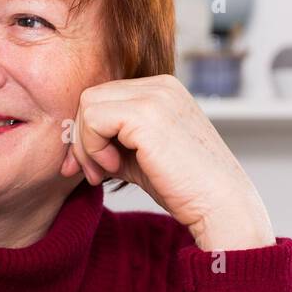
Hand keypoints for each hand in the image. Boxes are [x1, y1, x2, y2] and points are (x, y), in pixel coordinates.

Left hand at [61, 75, 274, 251]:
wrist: (220, 205)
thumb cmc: (183, 188)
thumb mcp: (140, 158)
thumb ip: (111, 144)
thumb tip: (71, 148)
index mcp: (161, 90)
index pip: (103, 97)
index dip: (87, 133)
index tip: (90, 168)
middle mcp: (160, 86)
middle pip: (90, 97)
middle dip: (81, 139)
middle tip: (92, 174)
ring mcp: (155, 96)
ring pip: (87, 105)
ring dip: (85, 145)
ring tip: (103, 173)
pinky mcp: (147, 114)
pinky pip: (93, 120)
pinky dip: (93, 148)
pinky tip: (114, 168)